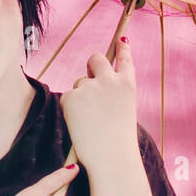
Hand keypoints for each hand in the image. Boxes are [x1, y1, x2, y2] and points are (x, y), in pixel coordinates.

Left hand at [59, 37, 138, 175]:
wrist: (110, 156)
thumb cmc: (118, 140)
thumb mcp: (123, 110)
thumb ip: (112, 93)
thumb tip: (93, 82)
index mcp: (127, 84)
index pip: (125, 59)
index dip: (122, 49)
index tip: (121, 40)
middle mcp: (109, 80)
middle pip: (96, 59)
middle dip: (92, 65)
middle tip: (90, 78)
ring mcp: (90, 86)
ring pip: (80, 83)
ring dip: (81, 96)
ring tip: (90, 120)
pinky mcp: (72, 96)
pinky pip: (67, 98)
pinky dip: (70, 110)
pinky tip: (79, 123)